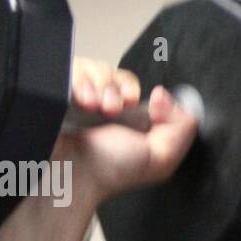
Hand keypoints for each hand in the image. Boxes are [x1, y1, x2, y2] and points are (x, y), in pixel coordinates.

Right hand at [54, 58, 198, 203]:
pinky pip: (75, 66)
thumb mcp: (160, 158)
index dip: (140, 92)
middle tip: (113, 109)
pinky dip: (81, 82)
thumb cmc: (110, 171)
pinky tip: (82, 102)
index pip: (139, 90)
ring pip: (98, 68)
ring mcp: (81, 97)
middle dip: (120, 90)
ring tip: (95, 108)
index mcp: (130, 122)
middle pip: (120, 76)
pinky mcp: (60, 89)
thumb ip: (180, 129)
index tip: (135, 103)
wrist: (69, 173)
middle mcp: (105, 108)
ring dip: (101, 87)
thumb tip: (165, 96)